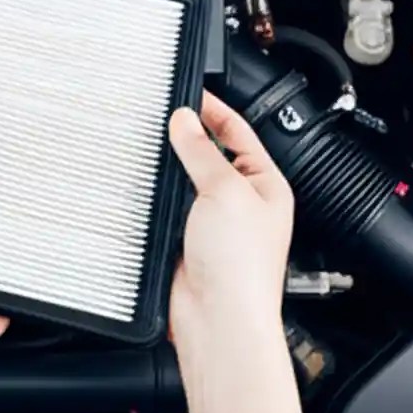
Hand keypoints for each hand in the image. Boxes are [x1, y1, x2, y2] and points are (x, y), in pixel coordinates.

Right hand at [167, 92, 293, 368]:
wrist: (218, 319)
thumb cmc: (242, 267)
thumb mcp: (225, 191)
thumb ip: (202, 152)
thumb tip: (185, 120)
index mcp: (266, 186)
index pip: (239, 133)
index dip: (214, 110)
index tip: (188, 93)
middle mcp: (242, 204)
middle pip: (210, 156)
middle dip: (187, 139)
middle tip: (162, 118)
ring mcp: (213, 224)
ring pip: (186, 183)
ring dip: (170, 170)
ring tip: (151, 149)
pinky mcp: (186, 242)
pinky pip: (168, 210)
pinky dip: (156, 199)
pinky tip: (145, 189)